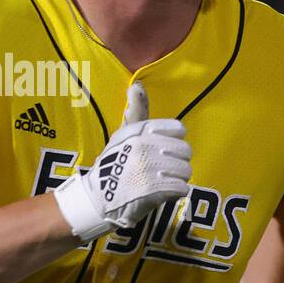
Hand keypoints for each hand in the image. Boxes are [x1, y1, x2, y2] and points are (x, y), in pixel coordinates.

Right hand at [53, 82, 191, 241]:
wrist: (98, 197)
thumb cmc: (115, 163)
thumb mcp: (123, 135)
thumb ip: (136, 111)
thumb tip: (137, 85)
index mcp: (140, 131)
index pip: (178, 130)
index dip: (175, 142)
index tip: (164, 151)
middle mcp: (144, 146)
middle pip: (185, 151)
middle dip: (178, 162)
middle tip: (164, 169)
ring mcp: (147, 168)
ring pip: (185, 170)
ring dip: (178, 178)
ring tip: (163, 181)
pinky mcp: (152, 189)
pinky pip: (181, 187)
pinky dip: (176, 192)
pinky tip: (165, 192)